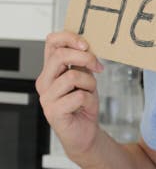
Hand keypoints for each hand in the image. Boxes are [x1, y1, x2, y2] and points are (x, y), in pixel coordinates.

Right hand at [35, 31, 104, 159]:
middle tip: (97, 67)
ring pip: (72, 76)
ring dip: (90, 83)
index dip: (69, 37)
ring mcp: (46, 97)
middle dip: (85, 57)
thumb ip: (82, 63)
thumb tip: (87, 45)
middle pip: (60, 55)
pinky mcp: (53, 111)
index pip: (51, 42)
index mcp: (51, 70)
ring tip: (90, 92)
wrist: (84, 131)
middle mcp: (45, 81)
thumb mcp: (85, 78)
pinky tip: (86, 106)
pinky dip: (89, 99)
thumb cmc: (83, 104)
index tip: (86, 44)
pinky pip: (78, 96)